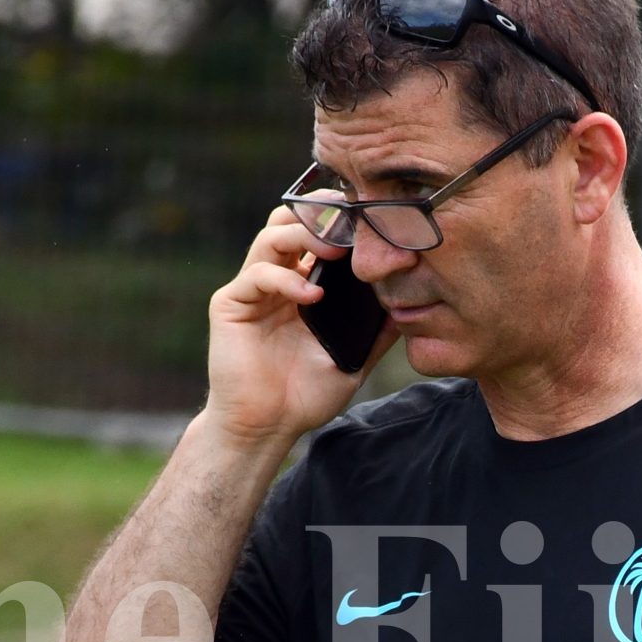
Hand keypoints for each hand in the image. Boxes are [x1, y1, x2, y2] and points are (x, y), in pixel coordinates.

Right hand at [202, 207, 386, 450]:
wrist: (268, 426)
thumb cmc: (305, 395)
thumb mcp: (354, 359)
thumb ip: (376, 332)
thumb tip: (411, 307)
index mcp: (301, 285)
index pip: (314, 235)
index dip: (337, 220)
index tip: (367, 217)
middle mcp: (275, 280)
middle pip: (289, 222)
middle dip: (319, 215)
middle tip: (349, 221)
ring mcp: (252, 290)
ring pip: (271, 237)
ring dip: (304, 235)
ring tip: (335, 250)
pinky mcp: (231, 304)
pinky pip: (257, 275)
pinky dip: (287, 279)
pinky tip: (312, 295)